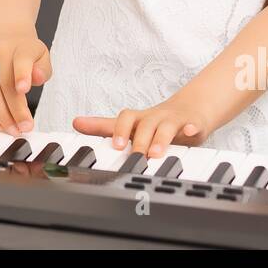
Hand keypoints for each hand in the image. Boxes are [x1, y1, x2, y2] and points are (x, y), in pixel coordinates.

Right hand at [0, 32, 51, 136]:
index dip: (22, 75)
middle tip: (25, 126)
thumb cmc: (26, 51)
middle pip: (4, 83)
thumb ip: (43, 69)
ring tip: (13, 130)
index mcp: (21, 47)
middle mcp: (0, 53)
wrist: (6, 36)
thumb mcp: (42, 55)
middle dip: (15, 109)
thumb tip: (37, 78)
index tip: (24, 90)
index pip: (21, 60)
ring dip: (1, 115)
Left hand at [73, 97, 212, 158]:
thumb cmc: (156, 121)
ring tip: (155, 154)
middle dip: (139, 141)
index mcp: (139, 120)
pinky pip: (192, 125)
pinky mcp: (192, 125)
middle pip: (146, 124)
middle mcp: (155, 118)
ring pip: (166, 127)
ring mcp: (173, 121)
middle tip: (134, 157)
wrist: (189, 109)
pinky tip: (190, 132)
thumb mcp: (130, 124)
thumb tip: (76, 122)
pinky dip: (191, 129)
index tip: (115, 145)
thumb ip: (104, 126)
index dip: (120, 130)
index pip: (126, 118)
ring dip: (161, 140)